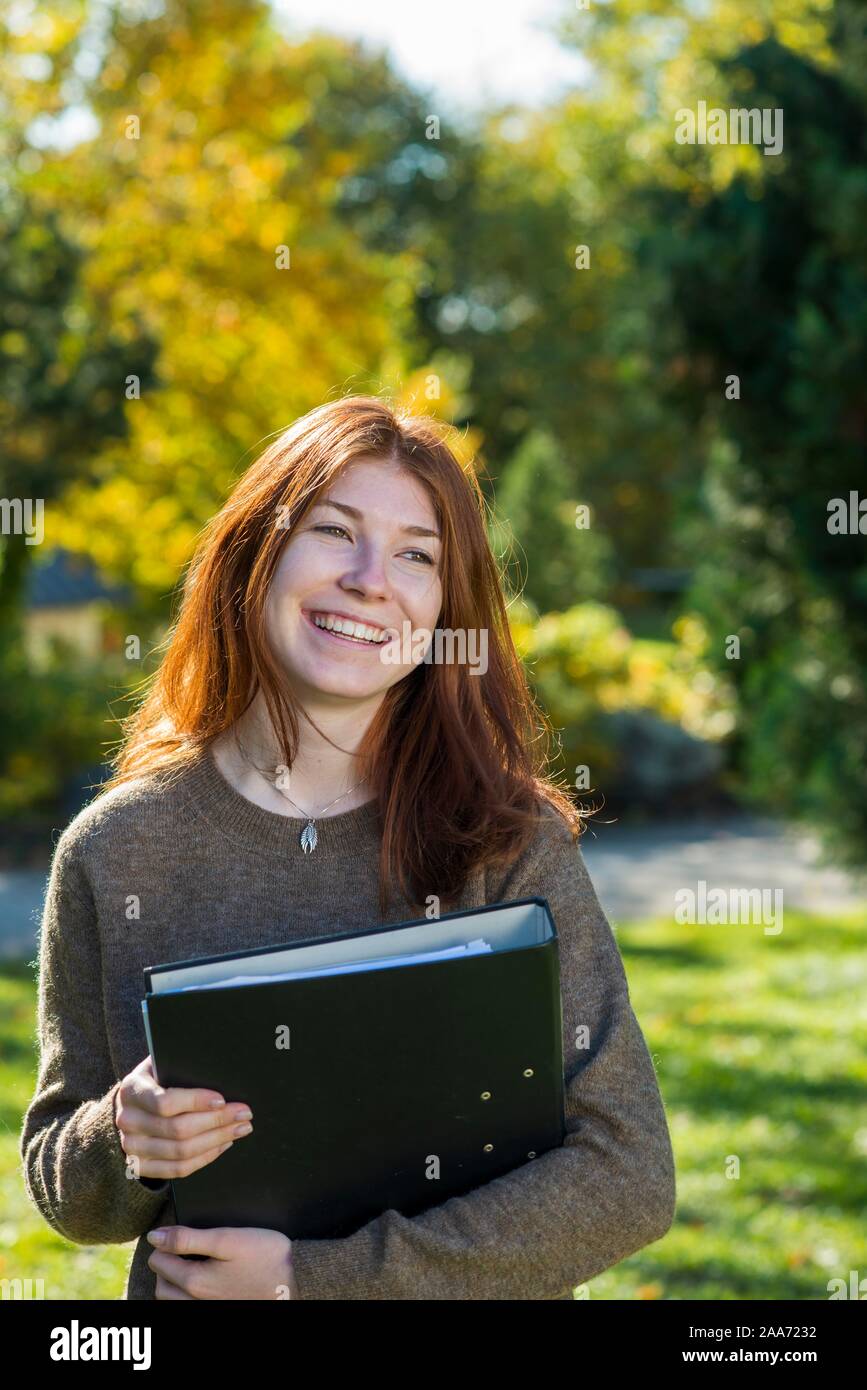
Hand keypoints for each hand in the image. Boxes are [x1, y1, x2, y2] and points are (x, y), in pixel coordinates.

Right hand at [114, 1055, 253, 1180]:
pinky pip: (177, 1169)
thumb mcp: (163, 1064)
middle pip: (177, 1129)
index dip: (196, 1102)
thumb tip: (220, 1072)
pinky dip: (205, 1158)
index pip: (164, 1102)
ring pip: (181, 1152)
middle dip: (217, 1121)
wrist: (132, 1104)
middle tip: (243, 1114)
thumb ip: (182, 1066)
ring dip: (216, 1140)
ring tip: (239, 1128)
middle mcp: (127, 1120)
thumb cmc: (158, 1078)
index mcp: (132, 1090)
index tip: (222, 1100)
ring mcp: (132, 1146)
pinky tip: (222, 1144)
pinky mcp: (140, 1165)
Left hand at [146, 1225, 298, 1298]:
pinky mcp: (216, 1311)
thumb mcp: (228, 1238)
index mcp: (194, 1281)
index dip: (164, 1242)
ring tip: (189, 1263)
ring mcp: (205, 1310)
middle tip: (181, 1247)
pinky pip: (187, 1307)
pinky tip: (201, 1281)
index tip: (175, 1232)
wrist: (292, 1284)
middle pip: (160, 1284)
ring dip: (172, 1282)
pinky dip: (184, 1295)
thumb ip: (188, 1238)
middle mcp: (194, 1302)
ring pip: (171, 1300)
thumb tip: (155, 1237)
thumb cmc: (265, 1258)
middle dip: (164, 1264)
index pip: (158, 1261)